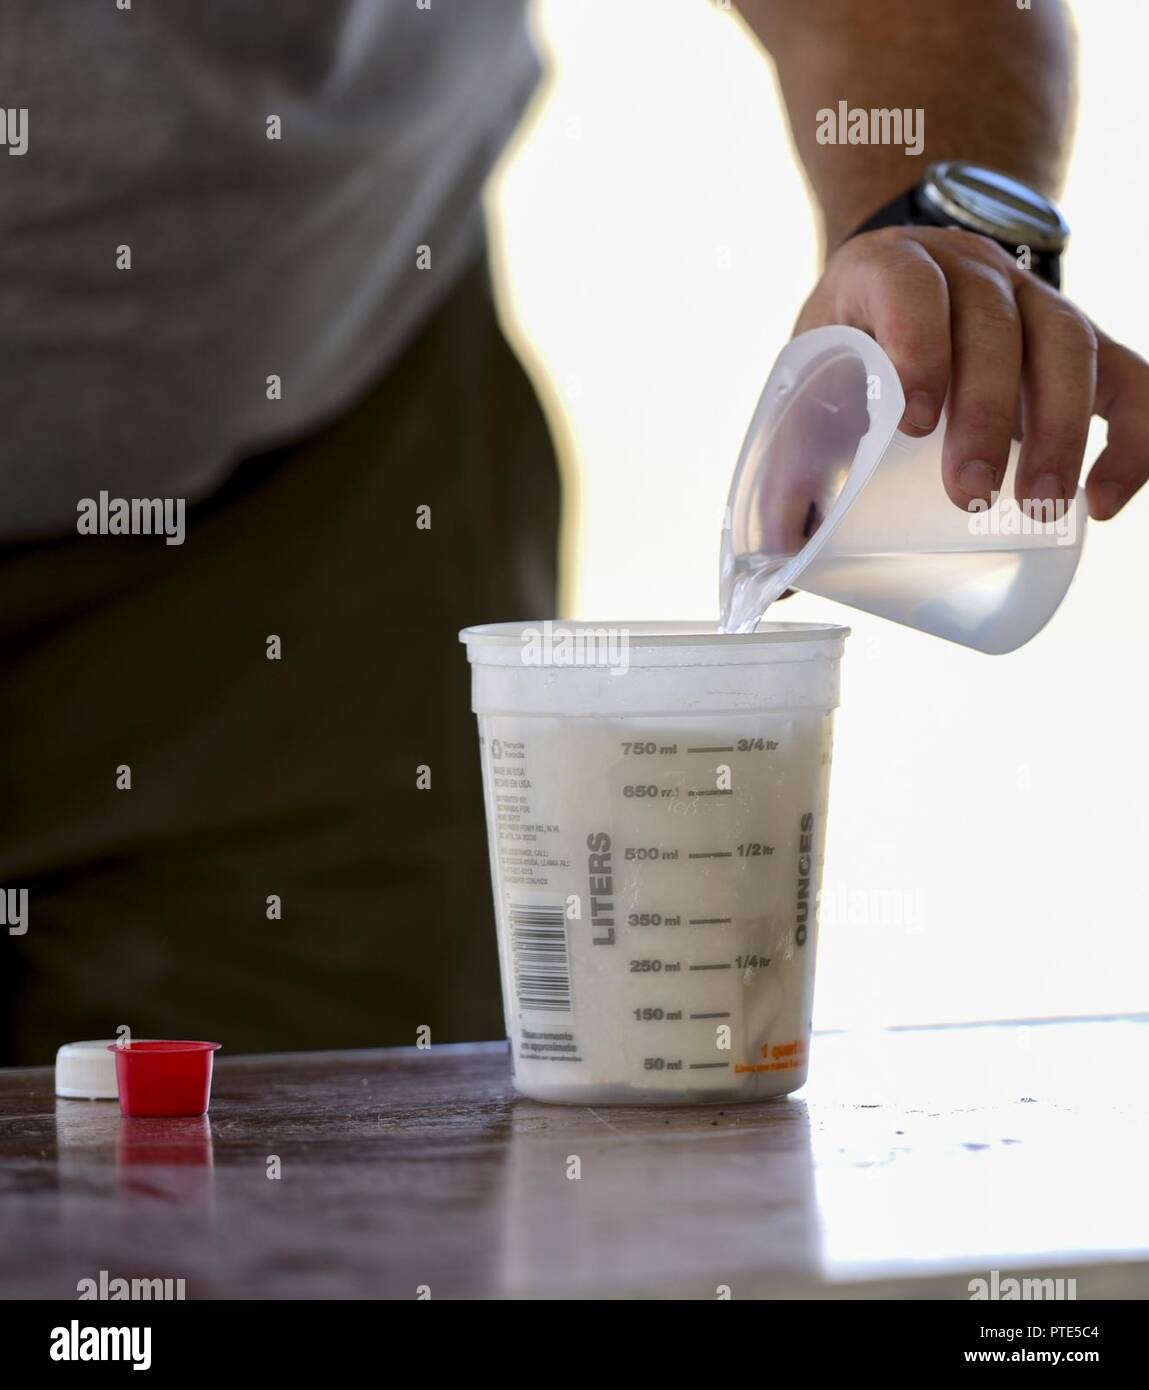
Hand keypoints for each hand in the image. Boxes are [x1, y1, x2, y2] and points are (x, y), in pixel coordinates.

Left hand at [795, 226, 1148, 519]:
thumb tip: (780, 560)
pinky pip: (1127, 378)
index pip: (910, 286)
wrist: (898, 294)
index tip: (912, 421)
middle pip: (999, 324)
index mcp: (886, 269)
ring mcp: (1032, 298)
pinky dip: (1128, 438)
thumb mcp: (807, 387)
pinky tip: (1103, 502)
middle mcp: (968, 270)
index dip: (918, 342)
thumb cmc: (846, 355)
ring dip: (1061, 428)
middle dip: (989, 412)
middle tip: (969, 492)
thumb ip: (790, 465)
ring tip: (1040, 506)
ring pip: (1070, 342)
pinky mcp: (1078, 341)